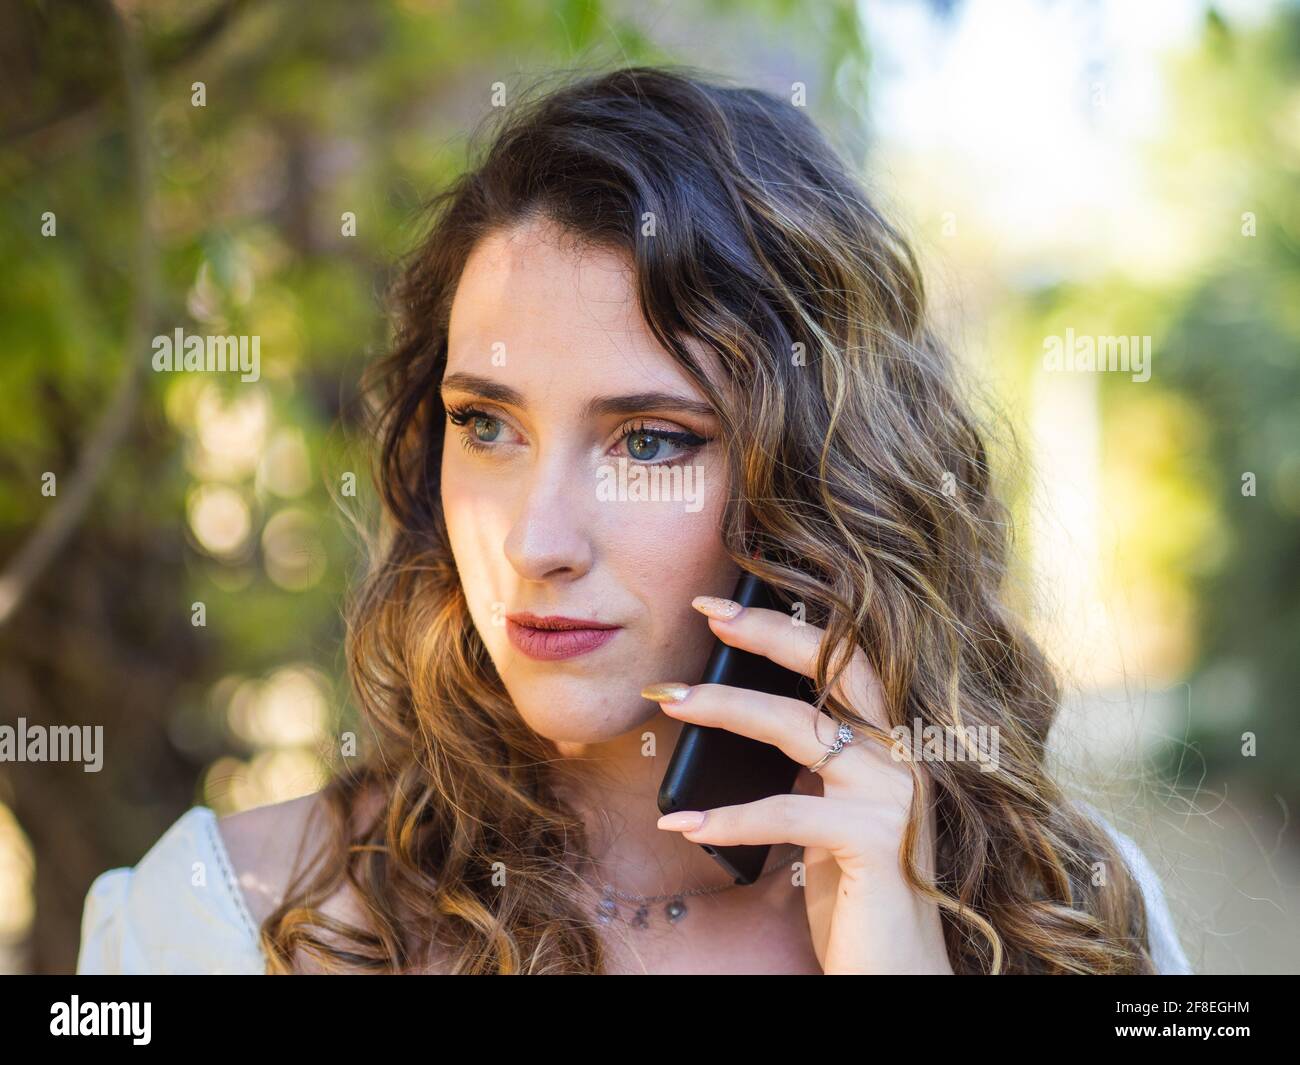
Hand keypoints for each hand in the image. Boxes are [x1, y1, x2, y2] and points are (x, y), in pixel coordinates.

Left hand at [644, 593, 952, 974]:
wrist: (898, 974)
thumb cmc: (857, 892)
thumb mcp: (826, 812)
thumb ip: (809, 766)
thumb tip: (743, 717)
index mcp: (891, 743)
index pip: (845, 660)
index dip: (784, 626)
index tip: (722, 606)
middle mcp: (904, 755)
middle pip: (837, 666)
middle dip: (768, 632)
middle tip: (704, 613)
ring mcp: (896, 794)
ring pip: (800, 728)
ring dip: (726, 709)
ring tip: (670, 702)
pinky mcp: (875, 839)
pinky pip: (787, 812)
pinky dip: (729, 817)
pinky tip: (684, 823)